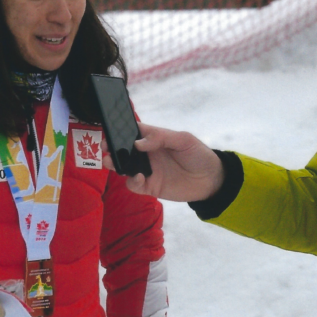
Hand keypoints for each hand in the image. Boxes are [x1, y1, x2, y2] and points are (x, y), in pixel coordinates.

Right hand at [103, 123, 223, 201]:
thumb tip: (138, 143)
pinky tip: (139, 177)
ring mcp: (147, 170)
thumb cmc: (198, 154)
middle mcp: (147, 154)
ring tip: (110, 161)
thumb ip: (161, 138)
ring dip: (115, 164)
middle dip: (111, 148)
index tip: (110, 131)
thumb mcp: (184, 140)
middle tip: (105, 147)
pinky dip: (132, 181)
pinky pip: (134, 185)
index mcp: (154, 139)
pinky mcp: (150, 187)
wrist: (212, 179)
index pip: (133, 132)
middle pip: (123, 150)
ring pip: (124, 167)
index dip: (120, 130)